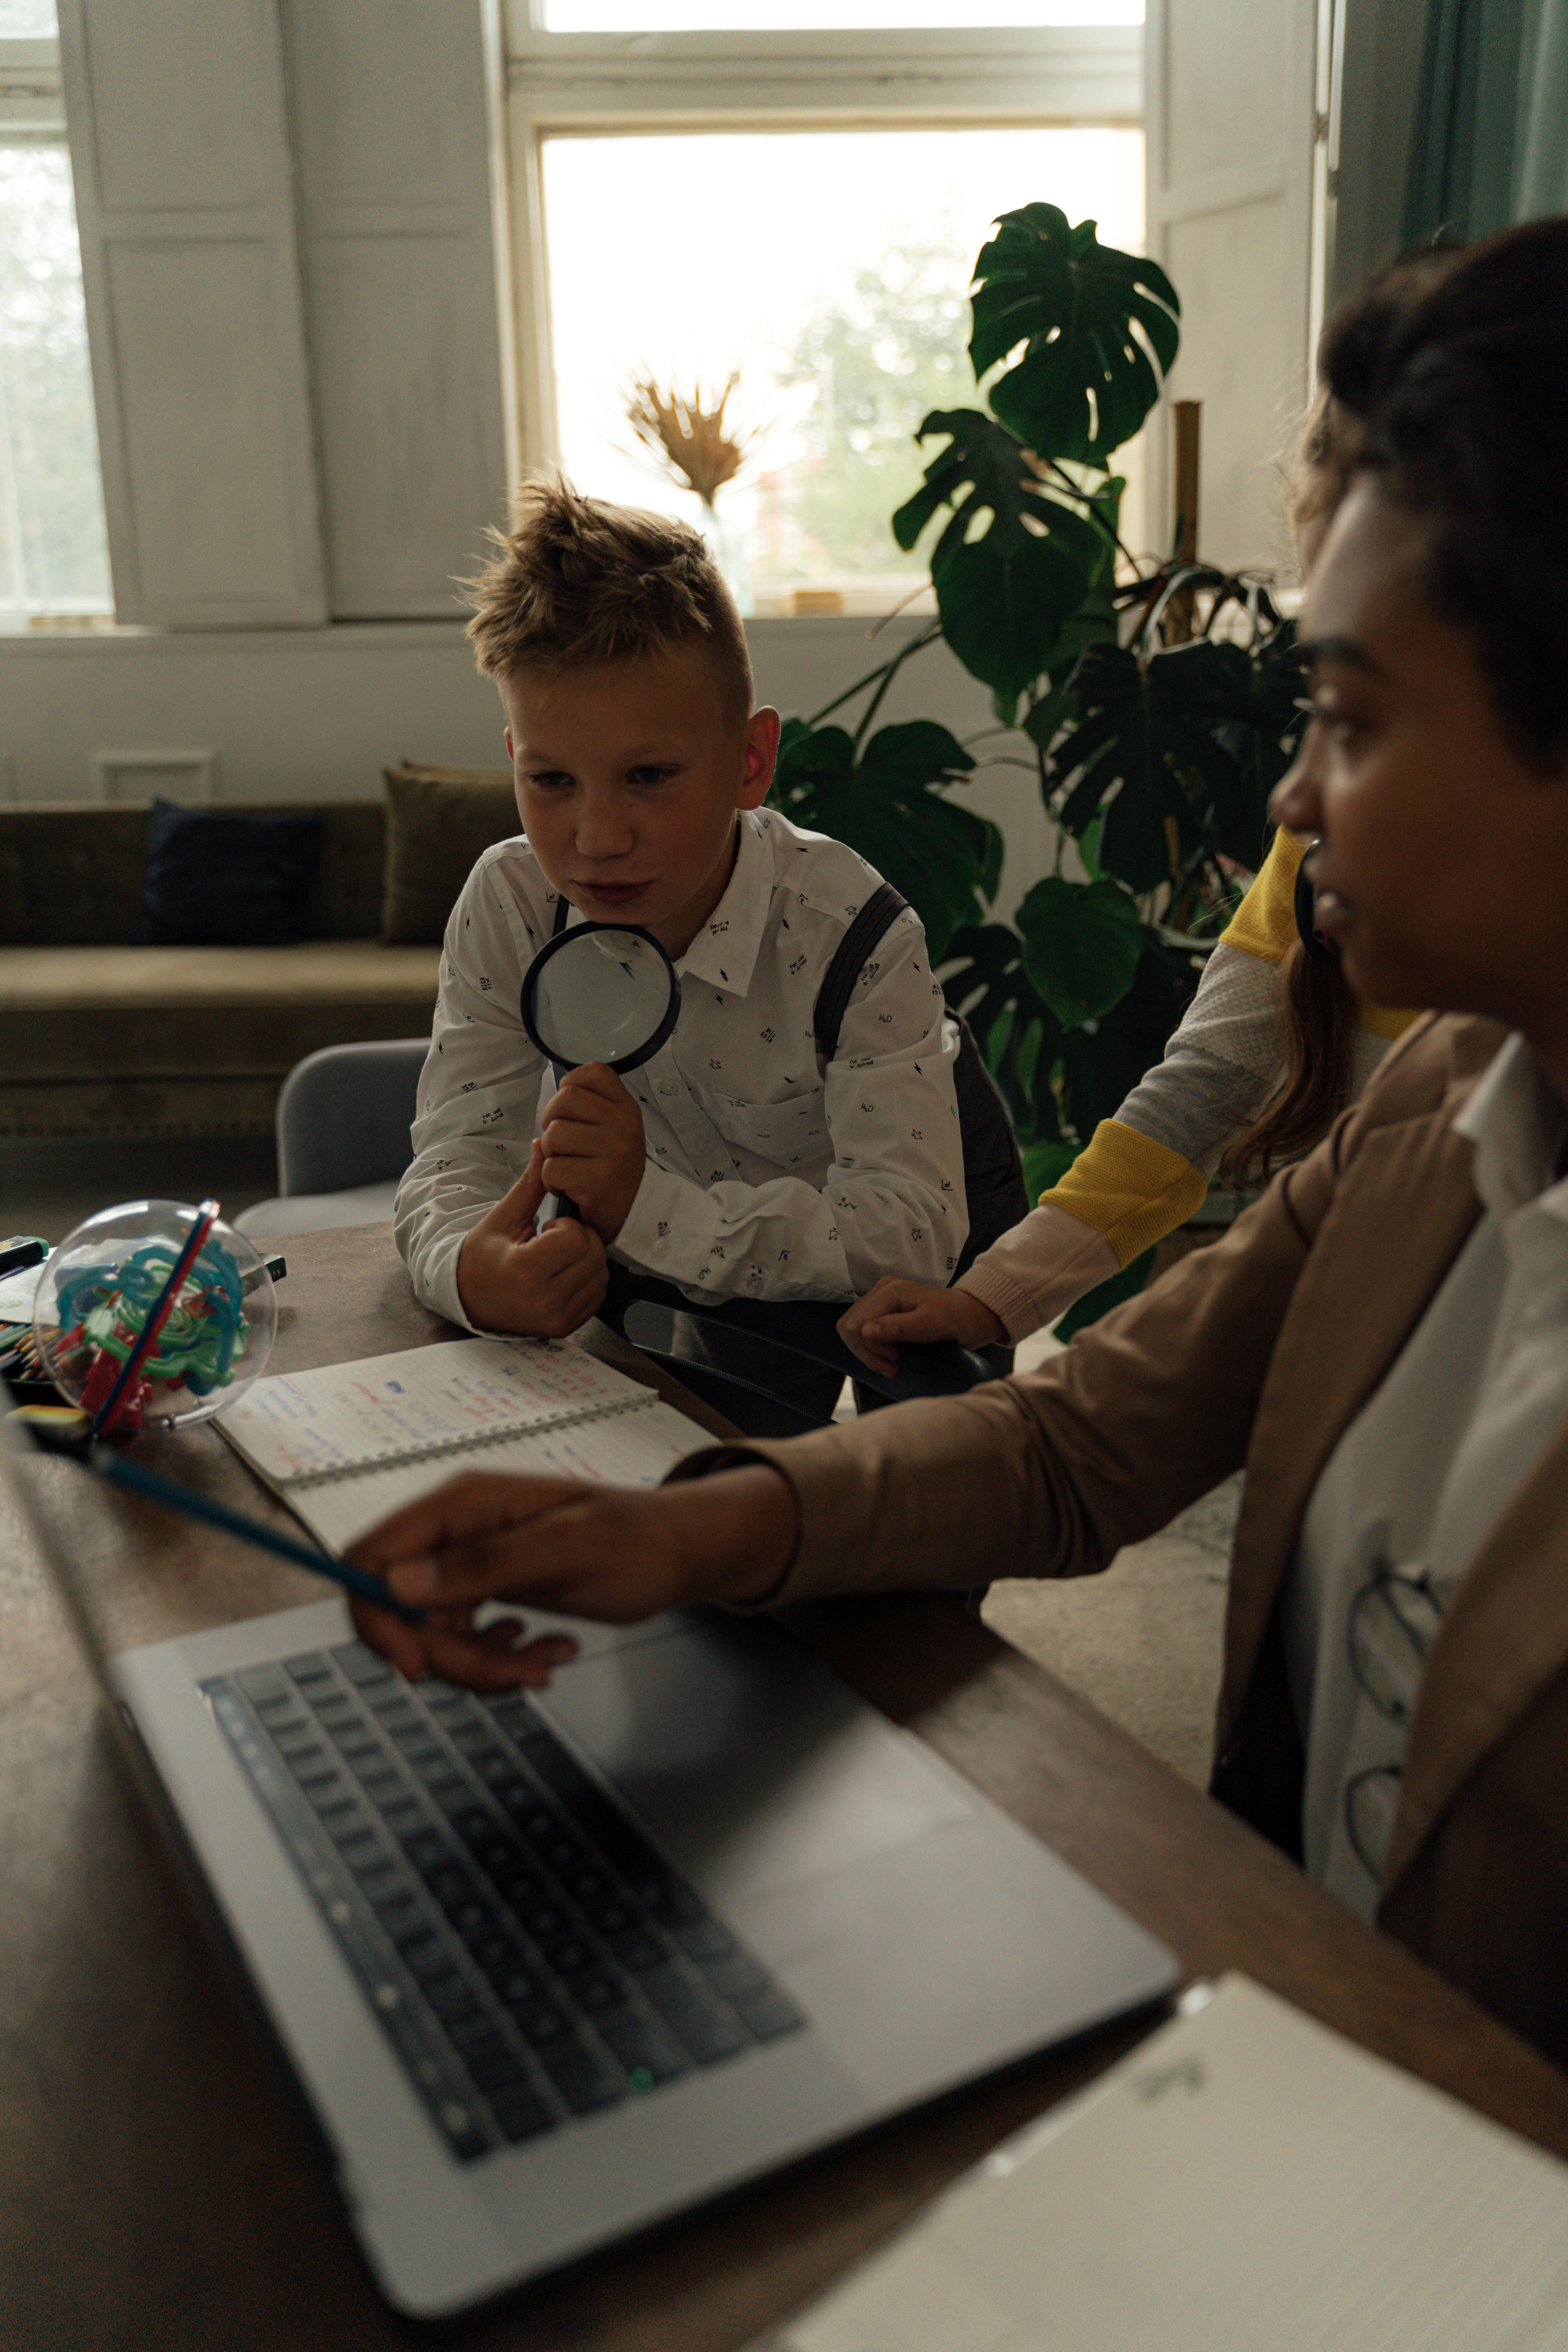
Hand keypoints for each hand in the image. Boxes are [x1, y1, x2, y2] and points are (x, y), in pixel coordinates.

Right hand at [346, 1463, 796, 1689]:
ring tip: (546, 1660)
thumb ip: (483, 1565)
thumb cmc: (637, 1538)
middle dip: (452, 1657)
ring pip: (435, 1636)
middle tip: (516, 1672)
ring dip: (485, 1665)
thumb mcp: (565, 1551)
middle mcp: (457, 1533)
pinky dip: (501, 1660)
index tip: (416, 1666)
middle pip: (401, 1611)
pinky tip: (546, 1650)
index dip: (376, 1616)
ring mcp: (472, 1565)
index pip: (372, 1557)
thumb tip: (401, 1582)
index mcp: (462, 1506)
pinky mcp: (490, 1592)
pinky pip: (466, 1641)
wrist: (678, 1552)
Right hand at [456, 1139, 607, 1336]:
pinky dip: (588, 1280)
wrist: (469, 1300)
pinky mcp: (566, 1328)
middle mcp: (544, 1300)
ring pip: (601, 1274)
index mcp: (525, 1270)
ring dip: (587, 1258)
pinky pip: (598, 1295)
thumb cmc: (483, 1256)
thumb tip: (542, 1144)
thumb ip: (530, 1183)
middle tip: (555, 1239)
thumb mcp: (503, 1218)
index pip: (576, 1238)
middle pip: (594, 1255)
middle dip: (582, 1238)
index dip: (567, 1225)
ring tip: (557, 1256)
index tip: (548, 1226)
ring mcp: (557, 1318)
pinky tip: (563, 1274)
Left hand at [539, 1062, 644, 1243]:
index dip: (570, 1087)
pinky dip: (551, 1181)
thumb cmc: (612, 1171)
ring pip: (553, 1134)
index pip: (592, 1072)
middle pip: (565, 1099)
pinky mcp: (599, 1180)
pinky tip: (569, 1187)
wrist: (632, 1216)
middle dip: (551, 1122)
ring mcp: (615, 1151)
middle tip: (562, 1145)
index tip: (571, 1112)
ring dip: (550, 1155)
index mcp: (627, 1108)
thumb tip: (551, 1104)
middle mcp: (625, 1125)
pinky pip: (552, 1167)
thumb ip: (590, 1108)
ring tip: (568, 1168)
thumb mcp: (613, 1131)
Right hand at [838, 1277, 1004, 1378]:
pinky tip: (888, 1358)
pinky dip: (871, 1348)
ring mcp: (881, 1298)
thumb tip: (864, 1331)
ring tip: (891, 1366)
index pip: (856, 1324)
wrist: (971, 1315)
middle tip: (893, 1366)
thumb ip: (897, 1327)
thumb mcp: (930, 1325)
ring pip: (852, 1329)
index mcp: (889, 1290)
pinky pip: (862, 1330)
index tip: (896, 1359)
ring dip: (868, 1353)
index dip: (870, 1348)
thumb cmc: (955, 1319)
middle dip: (867, 1352)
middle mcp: (881, 1290)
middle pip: (849, 1326)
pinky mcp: (883, 1308)